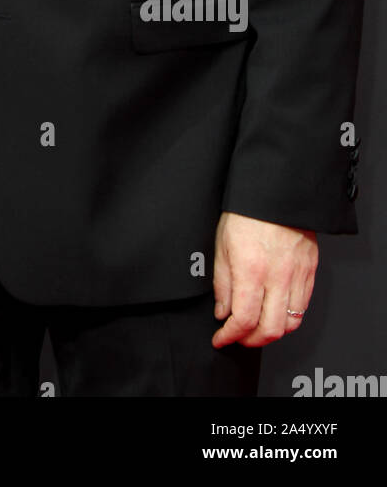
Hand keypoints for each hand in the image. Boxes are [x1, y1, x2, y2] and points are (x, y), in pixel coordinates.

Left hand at [212, 211, 316, 347]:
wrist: (276, 190)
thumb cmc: (246, 212)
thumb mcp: (222, 244)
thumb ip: (222, 283)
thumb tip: (223, 311)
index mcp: (251, 270)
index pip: (243, 319)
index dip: (230, 336)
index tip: (221, 338)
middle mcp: (277, 277)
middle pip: (270, 329)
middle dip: (251, 341)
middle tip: (238, 336)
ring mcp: (297, 275)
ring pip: (290, 323)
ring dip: (272, 332)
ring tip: (256, 326)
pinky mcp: (310, 271)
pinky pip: (303, 306)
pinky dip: (289, 316)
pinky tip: (274, 310)